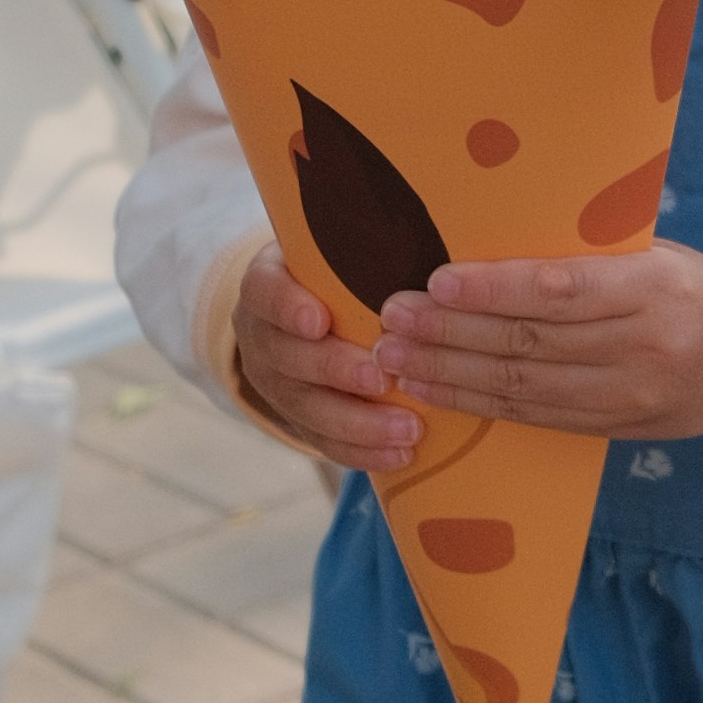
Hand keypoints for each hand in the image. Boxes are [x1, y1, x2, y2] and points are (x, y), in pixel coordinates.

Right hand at [232, 250, 421, 472]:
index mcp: (268, 283)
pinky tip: (399, 456)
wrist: (308, 315)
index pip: (264, 290)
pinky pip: (323, 441)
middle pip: (287, 357)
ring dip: (358, 423)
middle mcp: (262, 335)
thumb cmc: (340, 273)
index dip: (287, 306)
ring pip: (306, 408)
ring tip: (407, 430)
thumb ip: (369, 247)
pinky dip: (362, 452)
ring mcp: (275, 382)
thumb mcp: (341, 251)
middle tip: (382, 379)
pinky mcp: (296, 418)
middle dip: (335, 370)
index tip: (319, 321)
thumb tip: (440, 247)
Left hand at [378, 244, 702, 467]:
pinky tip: (434, 389)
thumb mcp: (657, 257)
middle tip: (392, 316)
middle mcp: (643, 349)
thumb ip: (588, 258)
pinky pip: (533, 417)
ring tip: (394, 356)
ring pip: (522, 387)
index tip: (437, 279)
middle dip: (451, 332)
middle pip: (530, 343)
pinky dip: (478, 403)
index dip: (494, 289)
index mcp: (655, 289)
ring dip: (449, 372)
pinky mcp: (613, 430)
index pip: (561, 290)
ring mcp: (628, 398)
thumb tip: (490, 233)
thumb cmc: (692, 290)